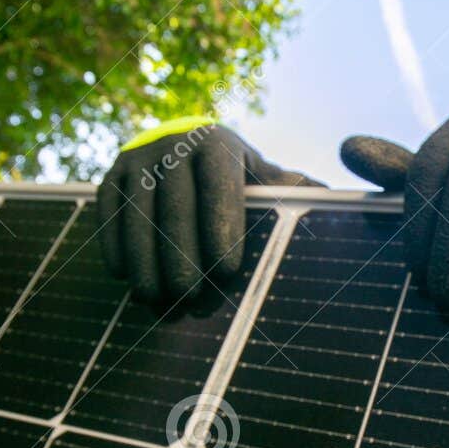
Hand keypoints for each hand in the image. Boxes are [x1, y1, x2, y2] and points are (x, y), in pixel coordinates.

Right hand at [98, 119, 317, 305]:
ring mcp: (137, 157)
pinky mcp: (109, 174)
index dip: (222, 225)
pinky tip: (126, 279)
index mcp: (218, 143)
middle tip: (191, 300)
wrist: (182, 148)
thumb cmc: (236, 178)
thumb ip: (293, 192)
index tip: (227, 270)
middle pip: (174, 206)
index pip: (219, 183)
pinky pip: (108, 214)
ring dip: (146, 263)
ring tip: (158, 303)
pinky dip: (115, 247)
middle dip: (181, 258)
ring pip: (137, 215)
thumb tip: (340, 206)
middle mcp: (174, 143)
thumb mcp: (263, 177)